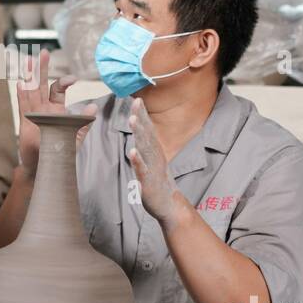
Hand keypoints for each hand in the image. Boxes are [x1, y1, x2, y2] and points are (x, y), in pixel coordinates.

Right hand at [16, 48, 95, 176]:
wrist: (45, 167)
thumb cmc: (60, 153)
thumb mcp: (75, 138)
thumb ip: (84, 123)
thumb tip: (94, 107)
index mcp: (55, 109)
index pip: (58, 89)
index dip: (64, 81)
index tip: (73, 79)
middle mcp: (43, 109)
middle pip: (42, 84)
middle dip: (42, 69)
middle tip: (44, 52)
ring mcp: (34, 115)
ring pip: (31, 91)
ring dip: (30, 76)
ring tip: (29, 60)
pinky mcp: (26, 124)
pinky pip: (24, 107)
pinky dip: (23, 95)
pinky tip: (20, 83)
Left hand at [127, 97, 187, 225]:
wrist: (169, 204)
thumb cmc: (157, 180)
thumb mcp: (152, 160)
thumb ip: (146, 145)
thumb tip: (139, 130)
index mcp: (154, 150)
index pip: (148, 128)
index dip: (143, 114)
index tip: (137, 98)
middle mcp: (155, 156)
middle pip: (147, 134)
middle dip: (141, 117)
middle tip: (136, 102)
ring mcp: (152, 168)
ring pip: (145, 148)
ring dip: (139, 134)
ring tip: (133, 120)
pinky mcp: (148, 182)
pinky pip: (142, 170)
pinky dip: (137, 161)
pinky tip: (132, 152)